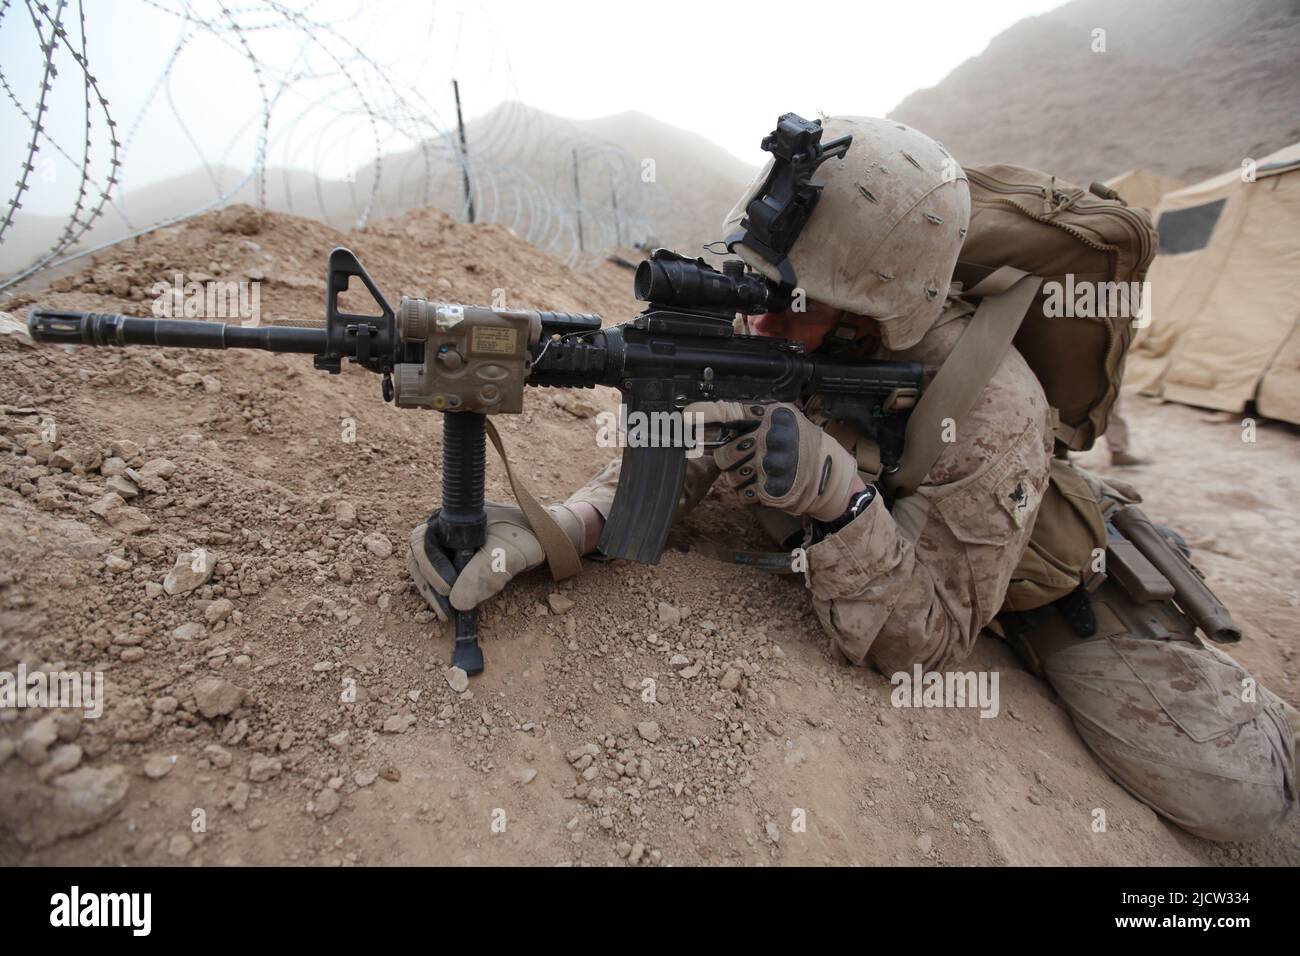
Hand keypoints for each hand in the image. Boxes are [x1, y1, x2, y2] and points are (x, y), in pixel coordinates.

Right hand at [407, 501, 584, 617]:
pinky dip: (445, 593)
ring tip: (449, 614)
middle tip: (445, 610)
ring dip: (435, 592)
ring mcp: (451, 543)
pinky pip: (442, 576)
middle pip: (420, 557)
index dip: (430, 566)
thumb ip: (483, 575)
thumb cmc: (528, 536)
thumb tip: (457, 603)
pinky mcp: (459, 559)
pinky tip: (455, 608)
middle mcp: (446, 528)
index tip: (448, 589)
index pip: (423, 540)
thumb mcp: (507, 554)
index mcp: (453, 517)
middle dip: (429, 585)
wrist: (547, 538)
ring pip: (428, 569)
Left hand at [688, 401, 858, 520]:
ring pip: (731, 476)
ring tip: (763, 473)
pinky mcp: (772, 488)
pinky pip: (743, 494)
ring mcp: (771, 463)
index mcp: (773, 415)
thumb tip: (708, 425)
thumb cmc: (802, 446)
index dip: (705, 414)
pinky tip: (767, 486)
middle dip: (730, 461)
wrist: (830, 476)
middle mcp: (771, 436)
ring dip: (741, 479)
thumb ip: (752, 421)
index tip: (685, 415)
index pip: (730, 411)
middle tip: (749, 459)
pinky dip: (750, 494)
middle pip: (725, 453)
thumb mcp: (784, 422)